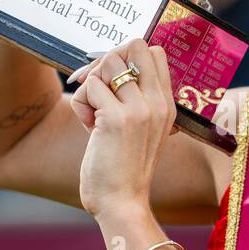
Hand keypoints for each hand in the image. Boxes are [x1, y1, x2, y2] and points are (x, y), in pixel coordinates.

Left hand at [67, 39, 176, 218]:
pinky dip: (80, 105)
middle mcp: (158, 101)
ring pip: (106, 63)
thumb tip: (105, 67)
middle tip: (97, 89)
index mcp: (167, 104)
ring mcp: (139, 108)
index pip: (153, 52)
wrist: (123, 203)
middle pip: (132, 46)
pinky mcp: (116, 118)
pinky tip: (89, 128)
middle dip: (106, 62)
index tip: (112, 82)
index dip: (126, 57)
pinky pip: (89, 87)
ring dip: (90, 85)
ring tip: (94, 114)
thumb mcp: (141, 131)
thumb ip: (135, 100)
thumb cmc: (124, 169)